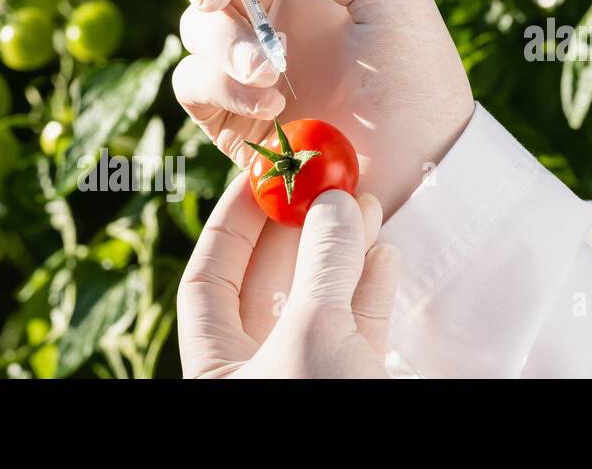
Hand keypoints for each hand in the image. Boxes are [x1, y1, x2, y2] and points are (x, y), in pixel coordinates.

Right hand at [173, 0, 474, 216]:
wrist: (415, 164)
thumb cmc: (416, 76)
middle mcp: (267, 24)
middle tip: (227, 9)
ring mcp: (244, 71)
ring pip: (195, 34)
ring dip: (227, 48)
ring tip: (274, 77)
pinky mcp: (229, 118)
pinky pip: (192, 85)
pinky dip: (222, 88)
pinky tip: (271, 106)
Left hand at [177, 176, 400, 377]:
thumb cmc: (319, 410)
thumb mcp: (313, 332)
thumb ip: (322, 264)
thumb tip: (335, 202)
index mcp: (215, 365)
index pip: (206, 281)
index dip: (231, 225)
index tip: (258, 180)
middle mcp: (253, 369)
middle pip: (267, 285)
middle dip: (300, 231)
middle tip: (324, 185)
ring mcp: (303, 376)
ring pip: (318, 304)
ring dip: (344, 254)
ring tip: (367, 206)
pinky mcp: (348, 381)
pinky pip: (354, 331)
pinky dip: (369, 292)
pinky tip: (385, 254)